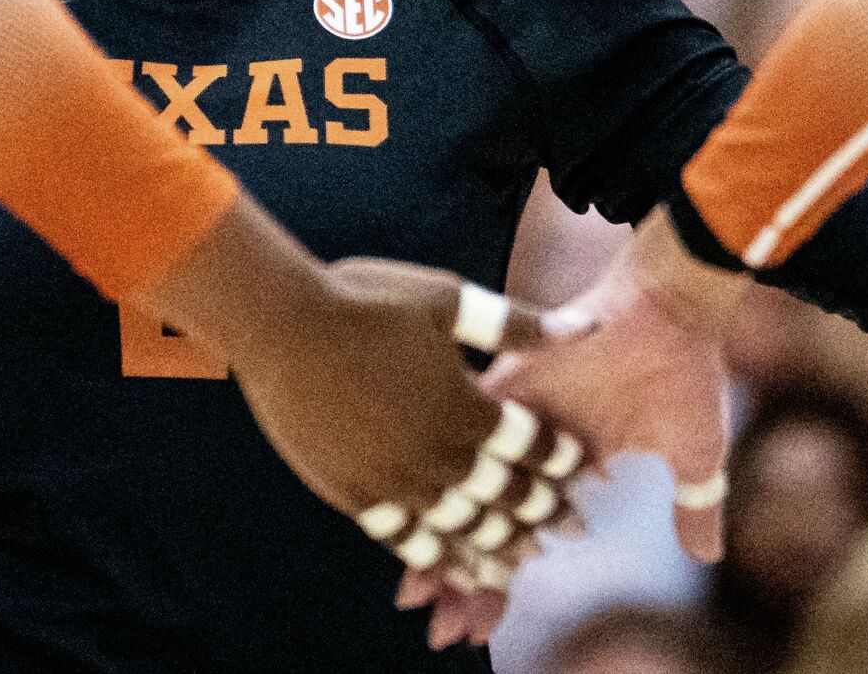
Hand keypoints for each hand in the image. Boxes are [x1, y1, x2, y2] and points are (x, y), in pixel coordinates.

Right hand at [149, 202, 589, 592]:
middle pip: (503, 495)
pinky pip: (405, 537)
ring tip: (522, 563)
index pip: (529, 444)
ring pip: (460, 526)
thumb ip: (515, 322)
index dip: (560, 459)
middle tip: (574, 530)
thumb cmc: (364, 301)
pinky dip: (436, 555)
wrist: (282, 323)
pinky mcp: (354, 494)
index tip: (585, 471)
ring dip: (496, 545)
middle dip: (542, 512)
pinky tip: (452, 568)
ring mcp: (394, 480)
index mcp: (464, 405)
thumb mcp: (447, 298)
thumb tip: (580, 327)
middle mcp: (436, 452)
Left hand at [402, 210, 748, 648]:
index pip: (521, 539)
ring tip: (419, 595)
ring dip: (441, 539)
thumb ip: (694, 505)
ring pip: (464, 486)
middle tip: (441, 629)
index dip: (497, 587)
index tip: (475, 633)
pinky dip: (445, 474)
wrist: (672, 306)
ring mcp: (515, 417)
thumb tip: (707, 557)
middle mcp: (530, 447)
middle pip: (482, 524)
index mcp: (566, 468)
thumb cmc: (687, 370)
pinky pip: (462, 433)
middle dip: (459, 580)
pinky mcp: (506, 385)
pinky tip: (420, 513)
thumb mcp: (696, 453)